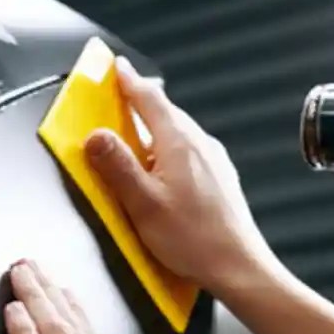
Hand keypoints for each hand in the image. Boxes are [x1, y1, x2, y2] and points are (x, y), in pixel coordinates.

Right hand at [84, 57, 277, 295]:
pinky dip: (167, 147)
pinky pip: (187, 149)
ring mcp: (213, 159)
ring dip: (152, 127)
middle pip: (164, 111)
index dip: (128, 80)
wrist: (238, 267)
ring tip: (132, 136)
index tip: (116, 67)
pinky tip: (158, 169)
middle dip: (139, 101)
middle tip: (117, 97)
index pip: (149, 98)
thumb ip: (116, 166)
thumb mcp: (142, 204)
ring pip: (177, 131)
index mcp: (179, 144)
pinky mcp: (218, 176)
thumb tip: (95, 136)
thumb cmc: (194, 240)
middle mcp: (200, 144)